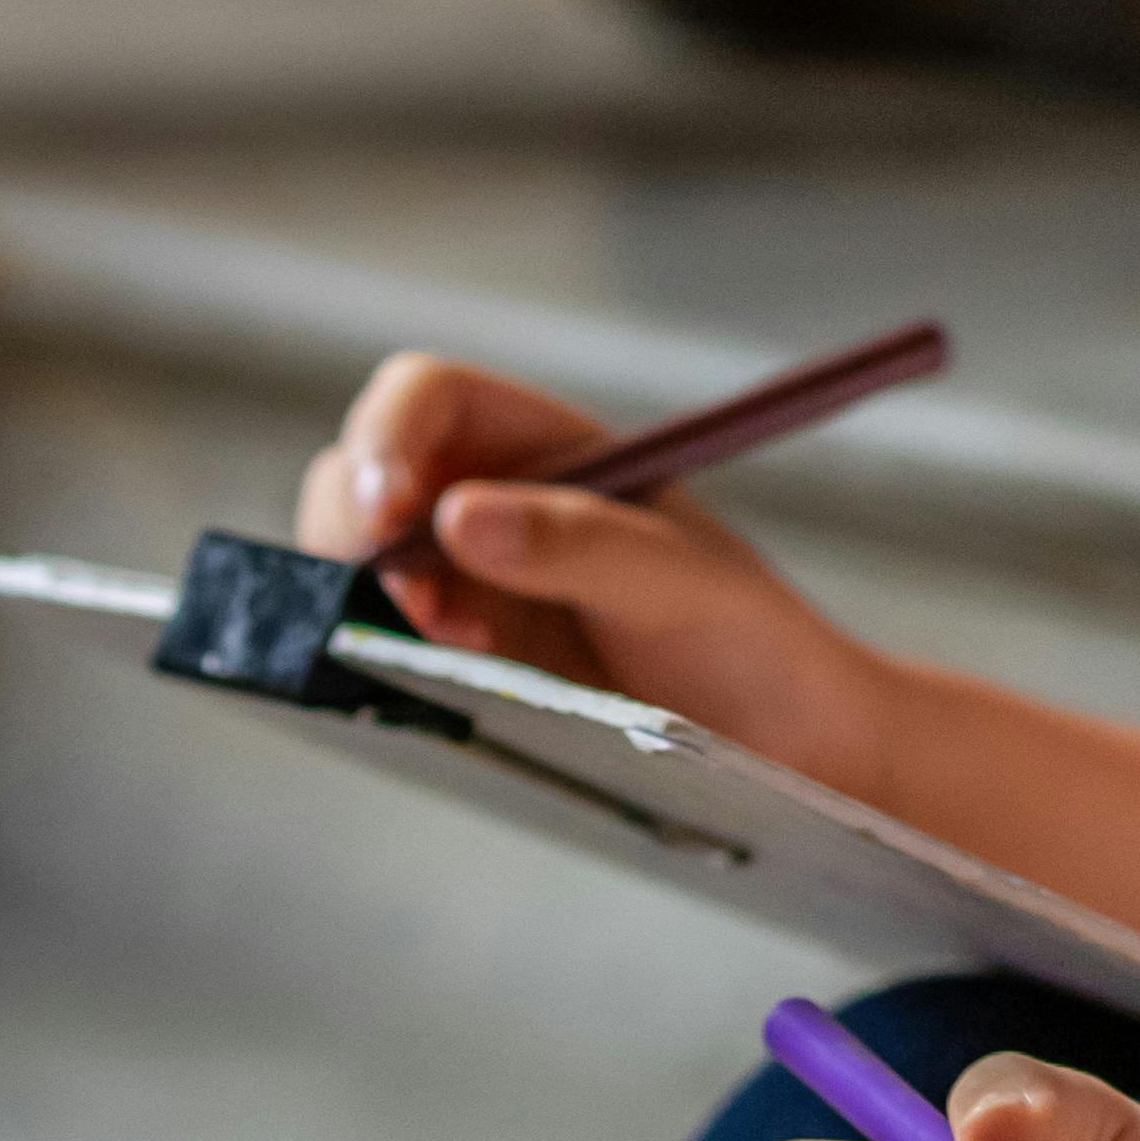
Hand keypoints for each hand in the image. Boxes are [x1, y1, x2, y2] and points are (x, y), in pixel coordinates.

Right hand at [296, 353, 898, 785]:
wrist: (785, 743)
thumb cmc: (750, 638)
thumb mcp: (682, 583)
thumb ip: (579, 544)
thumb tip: (458, 517)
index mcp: (547, 447)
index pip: (428, 396)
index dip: (388, 436)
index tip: (392, 510)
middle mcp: (491, 499)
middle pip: (364, 470)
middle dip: (354, 524)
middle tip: (403, 599)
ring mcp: (466, 580)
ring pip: (357, 555)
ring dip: (365, 595)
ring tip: (457, 646)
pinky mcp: (459, 656)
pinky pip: (379, 635)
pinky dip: (377, 650)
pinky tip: (446, 677)